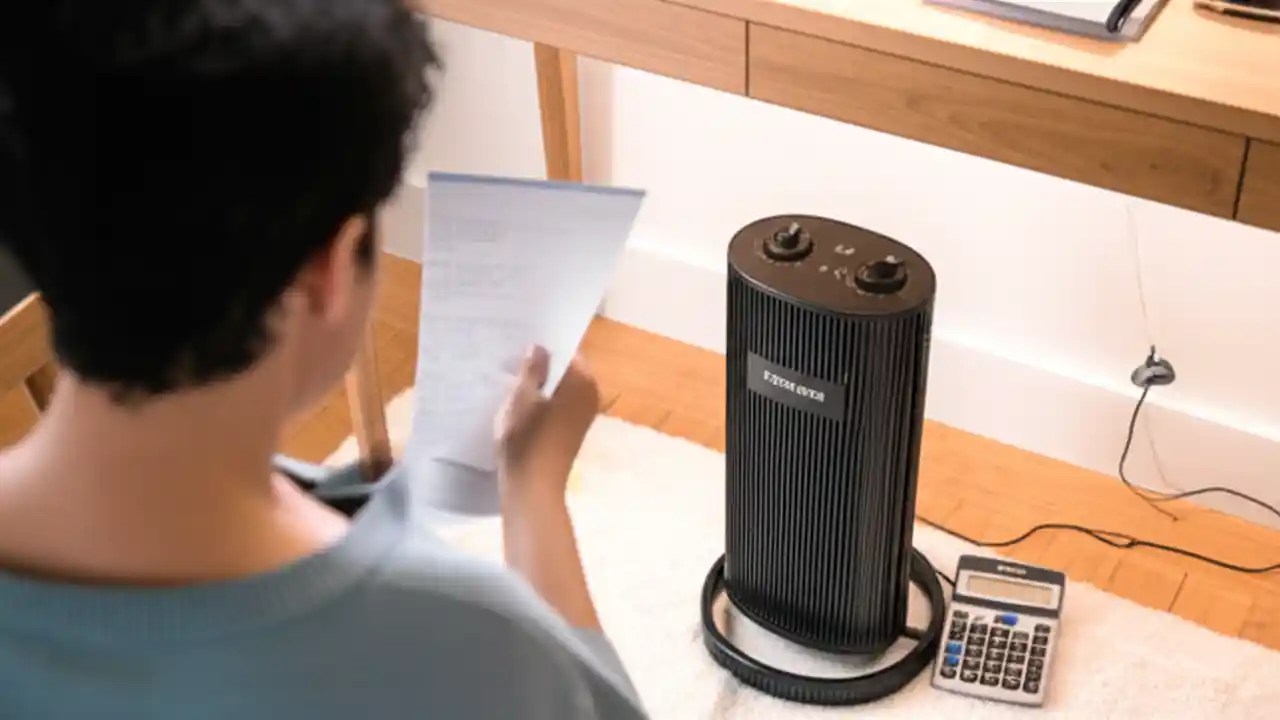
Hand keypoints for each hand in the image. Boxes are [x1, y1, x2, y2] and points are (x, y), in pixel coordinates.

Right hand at [495, 345, 600, 504]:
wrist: (533, 489)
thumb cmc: (527, 440)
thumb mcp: (523, 397)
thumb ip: (532, 368)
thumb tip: (539, 346)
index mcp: (583, 382)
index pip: (568, 350)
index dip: (546, 342)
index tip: (522, 335)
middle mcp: (590, 395)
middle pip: (565, 369)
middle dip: (542, 361)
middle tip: (512, 350)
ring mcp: (582, 415)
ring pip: (560, 388)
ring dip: (540, 381)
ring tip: (510, 372)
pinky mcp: (571, 431)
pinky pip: (557, 405)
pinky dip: (542, 400)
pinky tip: (517, 399)